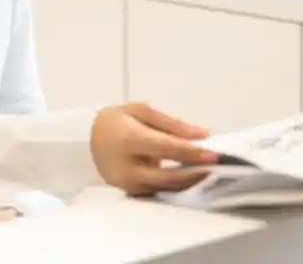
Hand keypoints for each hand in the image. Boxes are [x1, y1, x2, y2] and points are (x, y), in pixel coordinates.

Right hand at [91, 102, 218, 195]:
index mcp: (129, 140)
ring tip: (208, 171)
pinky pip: (156, 191)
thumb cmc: (116, 120)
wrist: (85, 137)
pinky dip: (174, 185)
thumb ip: (173, 124)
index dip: (191, 152)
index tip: (213, 153)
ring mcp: (126, 182)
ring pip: (163, 187)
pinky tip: (190, 177)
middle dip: (194, 173)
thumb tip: (201, 134)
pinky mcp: (128, 191)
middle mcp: (126, 166)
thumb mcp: (143, 112)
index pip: (166, 148)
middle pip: (167, 176)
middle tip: (217, 167)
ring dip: (188, 181)